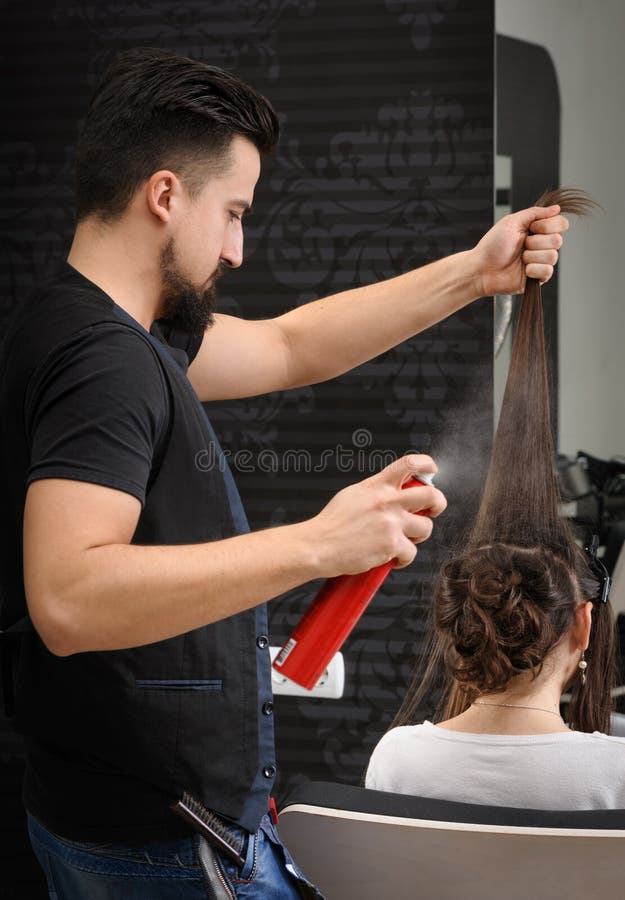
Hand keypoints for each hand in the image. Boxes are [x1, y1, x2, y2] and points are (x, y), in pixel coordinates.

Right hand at [307, 454, 446, 577]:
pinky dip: (404, 558)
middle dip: (438, 504)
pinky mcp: (392, 544)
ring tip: (404, 540)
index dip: (427, 464)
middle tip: (432, 510)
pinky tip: (392, 558)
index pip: (408, 464)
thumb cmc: (331, 524)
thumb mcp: (353, 495)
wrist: (318, 545)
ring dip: (418, 535)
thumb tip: (391, 492)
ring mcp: (391, 523)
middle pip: (431, 495)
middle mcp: (387, 501)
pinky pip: (412, 552)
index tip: (432, 470)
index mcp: (377, 486)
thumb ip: (375, 491)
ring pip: (426, 527)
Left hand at [471, 205, 569, 297]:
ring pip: (553, 256)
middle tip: (522, 245)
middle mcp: (541, 245)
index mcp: (537, 230)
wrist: (482, 269)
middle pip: (558, 240)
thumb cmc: (492, 246)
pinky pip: (547, 271)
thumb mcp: (511, 222)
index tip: (532, 228)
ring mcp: (540, 261)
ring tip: (519, 258)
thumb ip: (535, 213)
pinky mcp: (538, 277)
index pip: (561, 223)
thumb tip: (556, 208)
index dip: (548, 225)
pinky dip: (533, 270)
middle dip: (536, 242)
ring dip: (532, 256)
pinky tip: (523, 270)